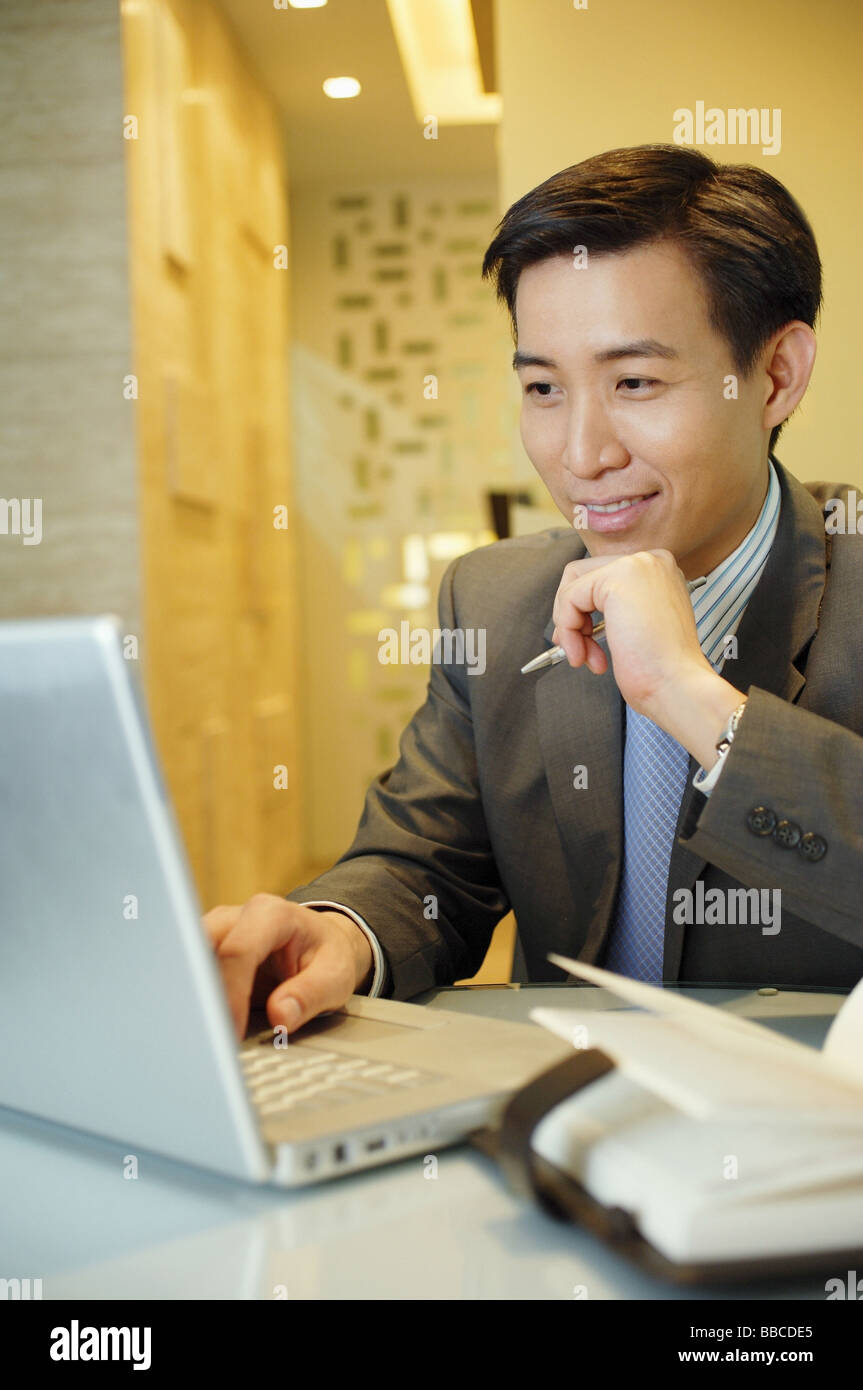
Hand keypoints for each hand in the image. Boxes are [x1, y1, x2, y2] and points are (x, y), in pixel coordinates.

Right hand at [202, 895, 373, 1040]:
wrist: (321, 942)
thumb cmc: (327, 955)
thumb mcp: (336, 976)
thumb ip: (310, 995)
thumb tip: (280, 1016)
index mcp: (272, 914)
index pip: (239, 951)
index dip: (231, 994)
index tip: (231, 1032)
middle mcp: (237, 916)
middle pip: (201, 949)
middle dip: (198, 992)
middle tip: (205, 1034)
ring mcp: (217, 931)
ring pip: (186, 958)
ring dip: (190, 994)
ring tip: (197, 1031)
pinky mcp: (205, 948)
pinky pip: (187, 970)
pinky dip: (191, 996)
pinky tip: (196, 1023)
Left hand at [552, 550, 743, 764]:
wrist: (677, 685)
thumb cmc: (661, 669)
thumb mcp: (636, 627)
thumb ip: (613, 610)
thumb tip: (575, 611)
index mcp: (658, 572)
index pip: (602, 578)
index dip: (584, 611)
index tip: (585, 641)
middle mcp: (650, 561)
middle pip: (582, 575)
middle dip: (571, 616)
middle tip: (577, 648)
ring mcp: (635, 565)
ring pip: (572, 586)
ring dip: (570, 628)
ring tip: (586, 657)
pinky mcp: (617, 578)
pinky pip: (569, 598)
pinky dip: (568, 629)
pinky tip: (586, 655)